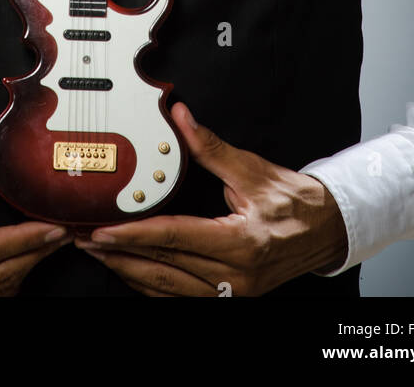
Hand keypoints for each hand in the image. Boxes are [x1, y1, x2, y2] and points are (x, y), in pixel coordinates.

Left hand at [74, 102, 348, 296]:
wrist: (328, 229)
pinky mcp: (230, 296)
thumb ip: (211, 147)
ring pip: (168, 289)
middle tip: (85, 241)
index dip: (133, 236)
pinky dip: (153, 283)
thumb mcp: (253, 170)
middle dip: (119, 256)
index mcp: (240, 244)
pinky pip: (182, 295)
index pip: (174, 239)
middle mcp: (235, 276)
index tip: (102, 231)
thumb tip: (181, 119)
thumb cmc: (296, 202)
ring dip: (130, 271)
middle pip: (164, 270)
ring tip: (99, 254)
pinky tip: (132, 270)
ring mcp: (233, 292)